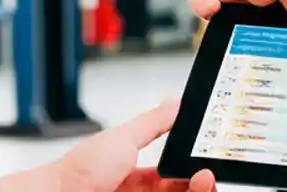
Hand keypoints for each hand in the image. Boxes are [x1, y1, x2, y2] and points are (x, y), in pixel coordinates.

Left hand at [54, 98, 215, 191]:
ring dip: (198, 191)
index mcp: (134, 176)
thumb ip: (152, 123)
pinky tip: (192, 190)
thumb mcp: (123, 140)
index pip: (173, 177)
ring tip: (203, 183)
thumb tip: (176, 102)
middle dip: (201, 185)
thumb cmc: (79, 171)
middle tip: (207, 176)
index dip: (192, 172)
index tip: (206, 165)